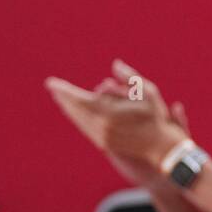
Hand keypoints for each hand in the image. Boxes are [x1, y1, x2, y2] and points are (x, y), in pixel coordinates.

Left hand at [45, 58, 188, 170]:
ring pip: (79, 120)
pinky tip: (75, 111)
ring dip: (69, 108)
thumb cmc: (156, 116)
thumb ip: (130, 77)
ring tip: (61, 97)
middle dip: (63, 98)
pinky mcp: (104, 144)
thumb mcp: (149, 92)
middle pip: (76, 110)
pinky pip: (86, 128)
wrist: (160, 147)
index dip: (64, 91)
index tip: (51, 83)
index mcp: (110, 113)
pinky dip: (78, 117)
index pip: (80, 100)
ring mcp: (102, 137)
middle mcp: (102, 127)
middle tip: (52, 87)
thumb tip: (115, 64)